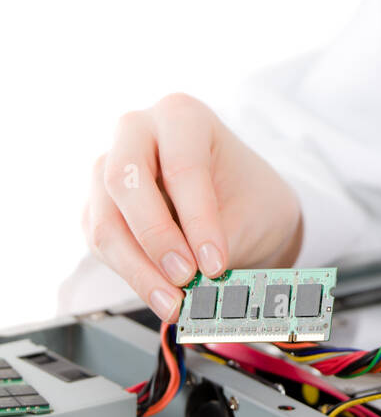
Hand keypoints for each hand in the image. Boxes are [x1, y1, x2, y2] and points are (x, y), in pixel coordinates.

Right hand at [84, 93, 302, 321]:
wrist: (241, 205)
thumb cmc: (247, 196)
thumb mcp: (249, 212)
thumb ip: (219, 242)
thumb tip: (202, 284)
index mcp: (181, 115)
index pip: (182, 165)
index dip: (198, 219)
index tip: (215, 263)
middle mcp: (136, 132)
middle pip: (125, 181)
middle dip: (156, 237)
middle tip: (187, 278)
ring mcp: (108, 167)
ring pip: (106, 220)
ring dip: (138, 269)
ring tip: (174, 301)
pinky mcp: (96, 207)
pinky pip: (101, 243)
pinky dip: (130, 274)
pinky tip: (159, 294)